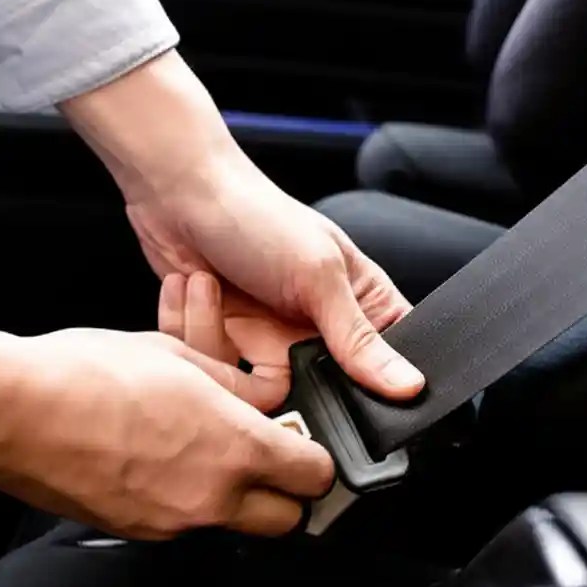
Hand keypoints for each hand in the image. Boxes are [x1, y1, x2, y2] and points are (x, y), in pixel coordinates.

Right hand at [0, 318, 333, 539]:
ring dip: (231, 492)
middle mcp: (210, 497)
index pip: (315, 475)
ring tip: (198, 444)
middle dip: (284, 491)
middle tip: (265, 454)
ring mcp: (171, 521)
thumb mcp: (177, 357)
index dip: (316, 456)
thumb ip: (234, 385)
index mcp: (235, 448)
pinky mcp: (134, 528)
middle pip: (284, 519)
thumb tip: (262, 399)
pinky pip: (181, 519)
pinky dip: (182, 495)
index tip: (303, 441)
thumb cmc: (85, 374)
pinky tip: (156, 454)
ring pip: (230, 521)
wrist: (11, 410)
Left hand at [58, 51, 424, 400]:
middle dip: (283, 374)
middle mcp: (316, 329)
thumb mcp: (318, 275)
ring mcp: (268, 340)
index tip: (342, 384)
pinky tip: (195, 287)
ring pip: (257, 394)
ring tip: (213, 288)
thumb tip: (408, 385)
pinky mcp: (224, 343)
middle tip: (263, 343)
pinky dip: (195, 334)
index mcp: (359, 305)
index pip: (387, 367)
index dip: (371, 388)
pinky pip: (214, 374)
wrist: (177, 191)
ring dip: (221, 342)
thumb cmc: (255, 213)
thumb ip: (359, 339)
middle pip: (319, 394)